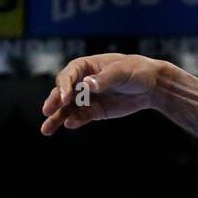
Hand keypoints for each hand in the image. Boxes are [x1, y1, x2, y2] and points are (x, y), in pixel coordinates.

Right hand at [40, 53, 165, 135]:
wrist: (151, 86)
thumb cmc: (136, 71)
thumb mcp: (122, 71)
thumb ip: (104, 79)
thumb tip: (86, 84)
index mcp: (86, 66)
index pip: (68, 75)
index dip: (64, 86)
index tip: (65, 98)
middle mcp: (82, 82)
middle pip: (63, 92)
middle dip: (54, 101)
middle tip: (47, 110)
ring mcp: (87, 98)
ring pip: (67, 109)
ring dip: (57, 118)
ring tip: (46, 130)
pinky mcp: (95, 111)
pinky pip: (81, 117)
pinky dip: (75, 121)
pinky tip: (70, 125)